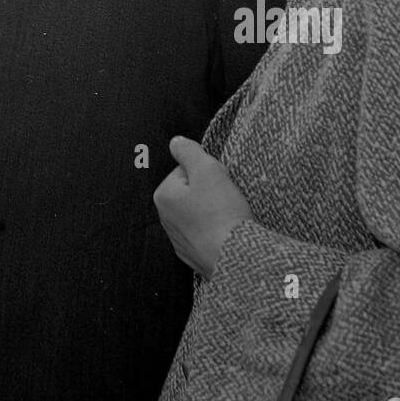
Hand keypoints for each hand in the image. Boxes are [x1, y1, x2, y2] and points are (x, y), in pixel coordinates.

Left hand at [153, 136, 252, 277]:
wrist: (236, 257)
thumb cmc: (221, 212)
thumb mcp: (206, 169)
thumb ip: (189, 151)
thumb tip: (176, 142)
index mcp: (163, 196)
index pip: (186, 171)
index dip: (206, 172)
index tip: (218, 183)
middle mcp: (165, 220)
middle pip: (191, 192)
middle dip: (209, 192)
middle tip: (225, 201)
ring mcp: (179, 241)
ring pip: (200, 213)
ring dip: (214, 212)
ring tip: (228, 218)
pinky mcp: (195, 257)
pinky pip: (207, 235)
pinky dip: (216, 232)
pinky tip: (227, 235)